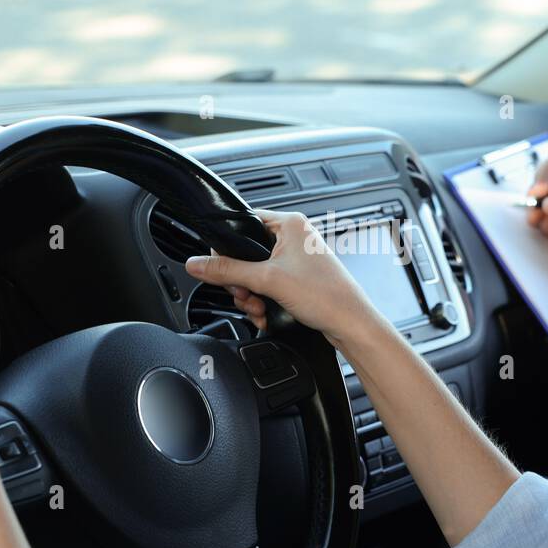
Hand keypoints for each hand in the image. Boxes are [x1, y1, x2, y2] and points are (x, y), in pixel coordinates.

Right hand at [184, 210, 381, 345]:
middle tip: (246, 295)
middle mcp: (294, 236)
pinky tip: (266, 314)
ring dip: (251, 295)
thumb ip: (227, 270)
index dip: (228, 248)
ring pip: (255, 273)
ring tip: (260, 307)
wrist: (350, 324)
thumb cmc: (326, 296)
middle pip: (246, 253)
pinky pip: (268, 285)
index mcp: (289, 223)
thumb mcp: (267, 280)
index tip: (223, 269)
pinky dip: (262, 300)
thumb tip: (197, 263)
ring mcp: (296, 258)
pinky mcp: (298, 278)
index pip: (244, 224)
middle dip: (241, 280)